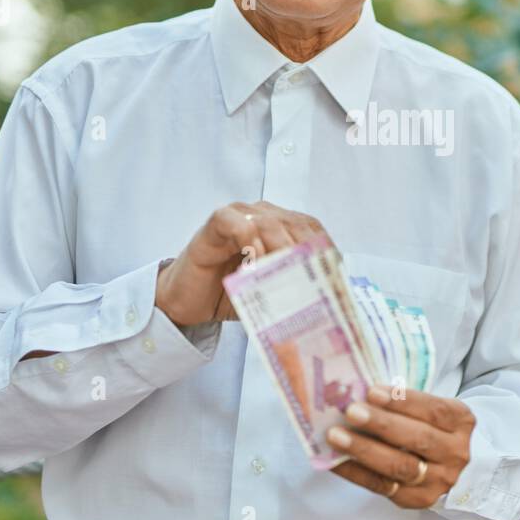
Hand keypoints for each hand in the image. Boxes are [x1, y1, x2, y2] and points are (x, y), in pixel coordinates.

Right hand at [155, 201, 332, 326]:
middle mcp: (263, 215)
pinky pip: (237, 223)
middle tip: (310, 284)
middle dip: (306, 255)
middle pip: (295, 224)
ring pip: (270, 222)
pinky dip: (250, 244)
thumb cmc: (229, 295)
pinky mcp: (215, 223)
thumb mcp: (271, 293)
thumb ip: (295, 288)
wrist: (187, 304)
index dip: (324, 251)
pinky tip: (253, 268)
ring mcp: (239, 216)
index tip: (333, 278)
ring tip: (282, 279)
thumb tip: (328, 300)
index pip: (312, 230)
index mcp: (281, 227)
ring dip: (280, 251)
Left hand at [327, 385, 474, 508]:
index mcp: (461, 422)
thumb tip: (359, 391)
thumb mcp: (432, 410)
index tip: (372, 391)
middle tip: (351, 411)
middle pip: (418, 439)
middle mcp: (455, 453)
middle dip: (381, 424)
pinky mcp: (418, 499)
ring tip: (336, 436)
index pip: (433, 410)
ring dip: (365, 450)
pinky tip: (335, 459)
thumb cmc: (434, 427)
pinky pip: (383, 486)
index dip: (402, 401)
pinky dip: (356, 472)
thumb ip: (405, 403)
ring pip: (401, 466)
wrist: (457, 466)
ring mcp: (439, 480)